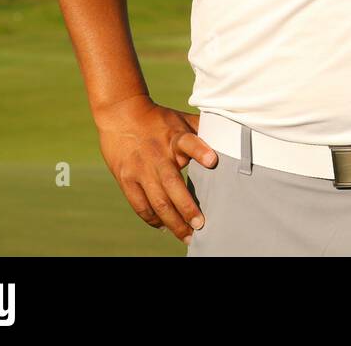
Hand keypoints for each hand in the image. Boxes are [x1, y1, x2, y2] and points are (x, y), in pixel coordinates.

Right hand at [93, 94, 217, 244]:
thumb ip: (202, 130)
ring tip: (186, 235)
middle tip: (201, 225)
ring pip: (156, 201)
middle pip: (172, 184)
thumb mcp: (181, 119)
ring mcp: (140, 169)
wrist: (121, 114)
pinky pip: (140, 205)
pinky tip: (163, 226)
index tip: (213, 160)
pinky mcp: (126, 179)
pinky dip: (152, 218)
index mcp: (175, 138)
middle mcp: (157, 155)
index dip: (200, 151)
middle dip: (187, 208)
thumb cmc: (159, 119)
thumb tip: (228, 136)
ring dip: (172, 221)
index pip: (189, 141)